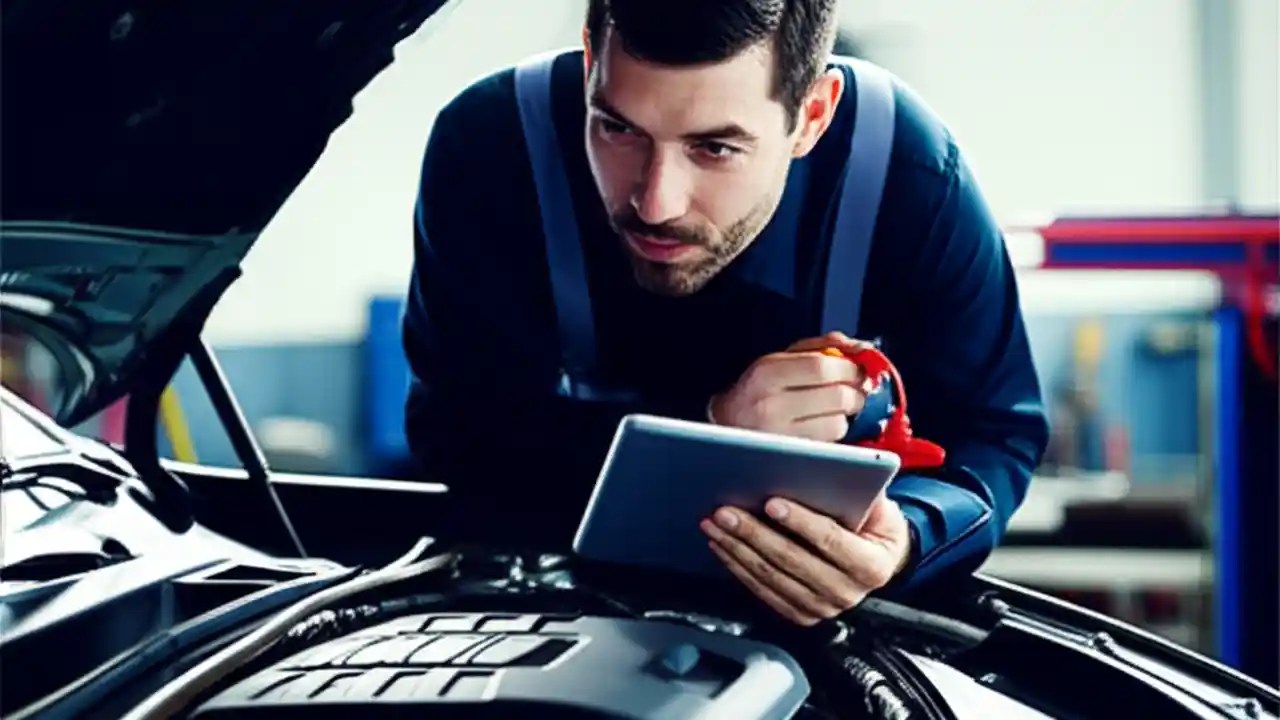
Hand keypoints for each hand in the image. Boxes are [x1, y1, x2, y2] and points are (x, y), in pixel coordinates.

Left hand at [699, 493, 911, 625]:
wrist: (876, 560)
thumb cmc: (874, 525)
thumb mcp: (878, 505)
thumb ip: (857, 491)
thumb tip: (822, 469)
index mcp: (872, 566)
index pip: (832, 541)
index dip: (801, 522)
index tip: (771, 502)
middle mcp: (847, 593)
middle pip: (792, 561)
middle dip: (754, 533)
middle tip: (727, 511)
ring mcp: (821, 608)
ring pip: (771, 576)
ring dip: (738, 548)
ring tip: (716, 524)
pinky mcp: (799, 614)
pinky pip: (762, 590)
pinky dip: (738, 566)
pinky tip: (722, 545)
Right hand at [709, 332, 875, 441]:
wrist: (726, 425)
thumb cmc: (761, 389)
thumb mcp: (781, 359)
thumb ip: (821, 346)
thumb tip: (861, 348)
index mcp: (767, 373)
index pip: (821, 366)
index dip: (849, 368)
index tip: (857, 371)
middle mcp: (769, 405)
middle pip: (837, 396)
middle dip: (855, 394)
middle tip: (854, 394)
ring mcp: (778, 436)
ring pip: (837, 425)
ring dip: (844, 418)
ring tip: (831, 413)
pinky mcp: (787, 458)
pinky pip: (828, 446)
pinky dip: (832, 437)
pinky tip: (821, 429)